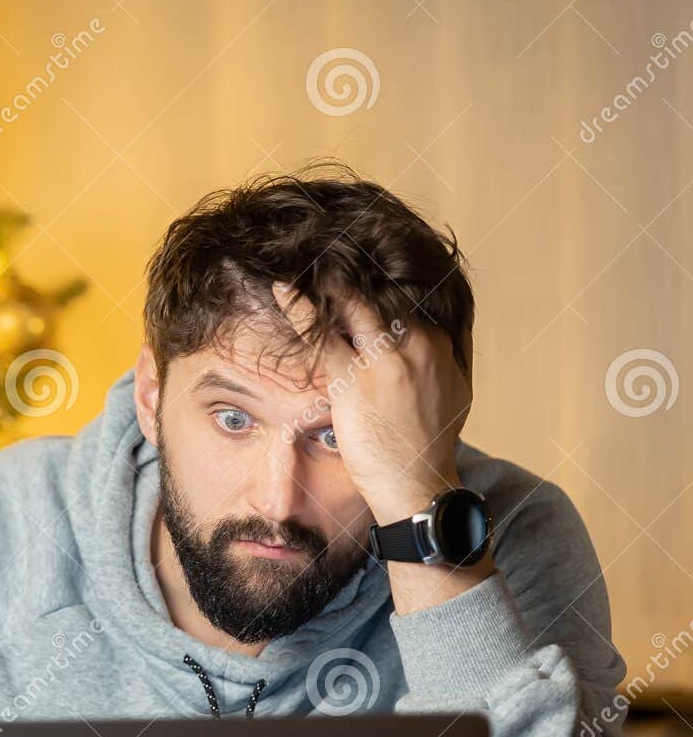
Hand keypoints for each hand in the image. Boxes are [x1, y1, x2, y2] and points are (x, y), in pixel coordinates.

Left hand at [272, 282, 471, 522]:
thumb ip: (447, 360)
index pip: (405, 298)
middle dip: (350, 274)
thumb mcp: (456, 394)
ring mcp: (385, 360)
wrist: (418, 483)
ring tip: (302, 262)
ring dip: (326, 284)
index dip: (377, 282)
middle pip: (380, 294)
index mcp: (438, 344)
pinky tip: (280, 290)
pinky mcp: (355, 379)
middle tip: (325, 254)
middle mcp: (416, 345)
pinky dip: (299, 308)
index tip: (354, 266)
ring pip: (352, 306)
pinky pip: (321, 334)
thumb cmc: (430, 445)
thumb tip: (444, 338)